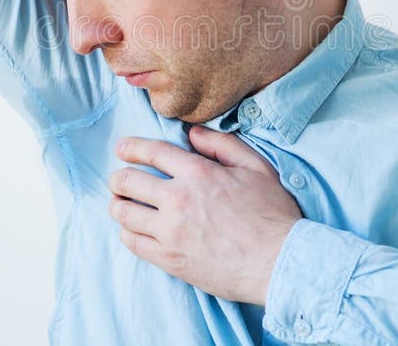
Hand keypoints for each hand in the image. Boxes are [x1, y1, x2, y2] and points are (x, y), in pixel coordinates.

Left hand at [108, 125, 302, 305]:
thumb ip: (222, 145)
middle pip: (129, 181)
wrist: (279, 263)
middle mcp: (178, 200)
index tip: (122, 149)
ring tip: (120, 203)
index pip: (152, 152)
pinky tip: (133, 229)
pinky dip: (127, 232)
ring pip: (124, 213)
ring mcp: (171, 232)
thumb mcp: (256, 167)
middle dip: (119, 176)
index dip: (131, 147)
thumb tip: (193, 134)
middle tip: (119, 178)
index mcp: (199, 173)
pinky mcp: (169, 259)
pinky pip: (133, 242)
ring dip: (118, 204)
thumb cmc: (272, 214)